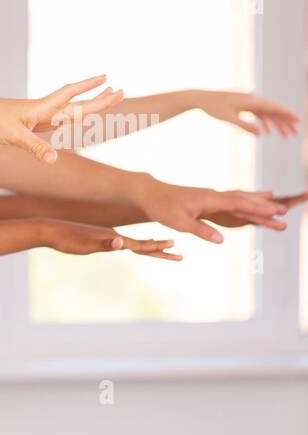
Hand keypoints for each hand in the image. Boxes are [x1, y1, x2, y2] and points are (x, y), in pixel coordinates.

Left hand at [0, 75, 122, 163]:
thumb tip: (55, 160)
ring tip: (107, 95)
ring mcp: (38, 115)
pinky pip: (58, 118)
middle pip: (77, 104)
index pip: (71, 96)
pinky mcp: (31, 121)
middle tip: (122, 90)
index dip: (89, 88)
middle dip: (99, 98)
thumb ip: (36, 149)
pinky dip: (71, 115)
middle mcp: (44, 110)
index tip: (107, 78)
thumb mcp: (15, 138)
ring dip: (88, 104)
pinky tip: (75, 115)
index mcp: (42, 110)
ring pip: (69, 110)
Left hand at [44, 220, 181, 260]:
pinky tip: (134, 244)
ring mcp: (109, 238)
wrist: (52, 231)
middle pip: (143, 246)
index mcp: (115, 239)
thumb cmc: (67, 239)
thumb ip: (104, 244)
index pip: (141, 246)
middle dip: (161, 250)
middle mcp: (115, 237)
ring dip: (151, 246)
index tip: (175, 248)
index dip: (158, 248)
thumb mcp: (86, 244)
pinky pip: (123, 243)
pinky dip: (135, 244)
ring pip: (135, 243)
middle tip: (180, 256)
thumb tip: (120, 242)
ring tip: (166, 246)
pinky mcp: (101, 239)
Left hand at [134, 179, 289, 242]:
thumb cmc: (162, 207)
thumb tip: (222, 240)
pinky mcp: (208, 203)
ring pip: (240, 202)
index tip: (275, 212)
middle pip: (245, 202)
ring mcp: (212, 199)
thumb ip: (201, 230)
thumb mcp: (178, 222)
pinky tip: (254, 207)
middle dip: (265, 208)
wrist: (151, 194)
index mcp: (210, 199)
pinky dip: (246, 206)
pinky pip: (231, 205)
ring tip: (278, 208)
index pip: (239, 204)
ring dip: (258, 206)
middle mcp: (214, 196)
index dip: (258, 209)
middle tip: (285, 213)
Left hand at [195, 91, 300, 137]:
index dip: (287, 114)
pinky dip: (264, 122)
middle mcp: (253, 99)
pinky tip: (268, 131)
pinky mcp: (243, 105)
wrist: (200, 98)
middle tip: (296, 133)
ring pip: (267, 113)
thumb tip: (261, 133)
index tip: (299, 120)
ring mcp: (248, 102)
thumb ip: (244, 125)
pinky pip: (258, 114)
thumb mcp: (228, 118)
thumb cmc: (213, 107)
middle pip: (273, 111)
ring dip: (277, 124)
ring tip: (286, 135)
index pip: (273, 107)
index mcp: (251, 100)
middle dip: (285, 122)